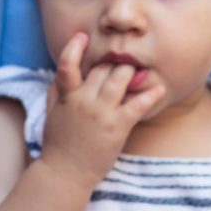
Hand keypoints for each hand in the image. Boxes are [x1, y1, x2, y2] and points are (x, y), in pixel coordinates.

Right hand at [39, 33, 167, 186]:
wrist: (65, 173)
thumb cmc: (58, 144)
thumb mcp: (51, 114)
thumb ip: (55, 92)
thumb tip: (59, 73)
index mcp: (67, 96)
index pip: (67, 65)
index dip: (74, 48)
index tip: (83, 37)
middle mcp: (83, 100)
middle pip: (103, 69)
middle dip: (115, 63)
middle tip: (126, 62)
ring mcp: (100, 113)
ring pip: (120, 79)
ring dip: (132, 72)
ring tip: (140, 72)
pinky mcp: (116, 127)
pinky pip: (137, 105)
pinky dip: (150, 95)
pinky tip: (159, 89)